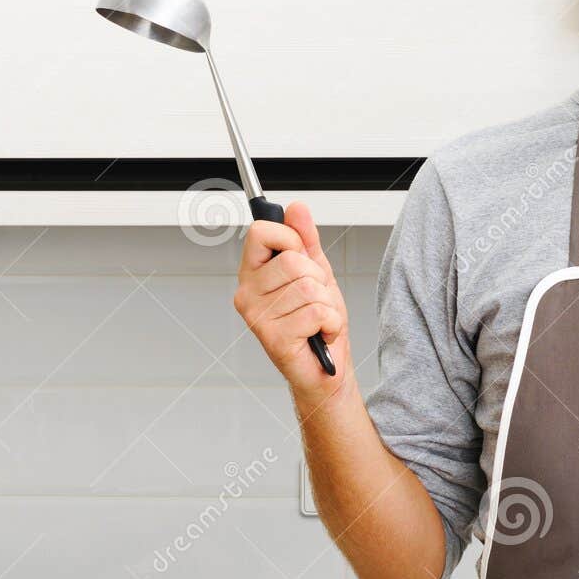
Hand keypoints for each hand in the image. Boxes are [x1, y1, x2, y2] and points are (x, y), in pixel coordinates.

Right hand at [233, 200, 351, 400]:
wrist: (325, 370)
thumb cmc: (317, 324)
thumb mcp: (317, 273)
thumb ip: (306, 240)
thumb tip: (297, 208)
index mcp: (253, 273)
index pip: (262, 231)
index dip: (291, 239)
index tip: (301, 257)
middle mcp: (247, 293)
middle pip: (293, 260)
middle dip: (317, 280)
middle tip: (314, 301)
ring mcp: (257, 317)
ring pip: (308, 287)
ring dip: (326, 304)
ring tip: (317, 320)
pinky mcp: (273, 338)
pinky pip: (316, 312)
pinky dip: (331, 323)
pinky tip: (320, 334)